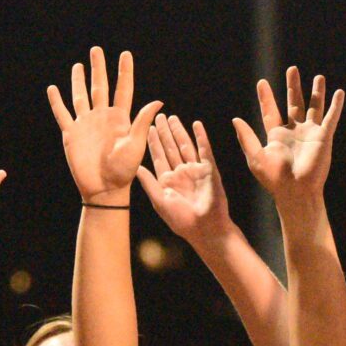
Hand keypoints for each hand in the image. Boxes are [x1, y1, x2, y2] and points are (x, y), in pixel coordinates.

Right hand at [46, 46, 161, 201]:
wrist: (105, 189)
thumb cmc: (124, 170)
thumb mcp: (136, 144)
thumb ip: (142, 121)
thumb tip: (158, 101)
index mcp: (120, 118)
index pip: (123, 89)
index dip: (124, 71)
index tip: (125, 54)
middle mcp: (103, 117)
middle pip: (100, 86)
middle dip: (98, 68)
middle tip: (96, 50)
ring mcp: (86, 124)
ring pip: (81, 96)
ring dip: (79, 80)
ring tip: (78, 65)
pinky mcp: (71, 133)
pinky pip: (62, 113)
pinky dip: (57, 101)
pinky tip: (53, 89)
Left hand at [138, 114, 233, 244]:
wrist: (205, 228)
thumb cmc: (181, 220)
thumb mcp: (159, 200)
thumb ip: (148, 182)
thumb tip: (135, 168)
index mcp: (167, 181)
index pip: (159, 156)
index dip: (153, 142)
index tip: (148, 128)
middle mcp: (181, 173)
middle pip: (171, 148)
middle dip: (165, 132)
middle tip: (159, 116)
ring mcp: (195, 171)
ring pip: (185, 146)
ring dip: (179, 131)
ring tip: (173, 117)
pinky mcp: (209, 170)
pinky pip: (204, 150)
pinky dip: (201, 137)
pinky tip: (197, 125)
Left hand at [233, 67, 344, 221]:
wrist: (295, 191)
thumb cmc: (274, 179)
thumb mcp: (255, 157)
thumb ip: (246, 137)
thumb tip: (235, 119)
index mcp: (277, 136)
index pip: (271, 111)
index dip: (266, 98)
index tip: (262, 83)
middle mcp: (294, 132)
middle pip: (294, 103)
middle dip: (293, 87)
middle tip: (292, 69)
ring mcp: (310, 133)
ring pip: (314, 107)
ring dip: (316, 92)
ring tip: (318, 77)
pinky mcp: (323, 137)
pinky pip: (331, 118)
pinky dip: (336, 106)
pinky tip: (339, 93)